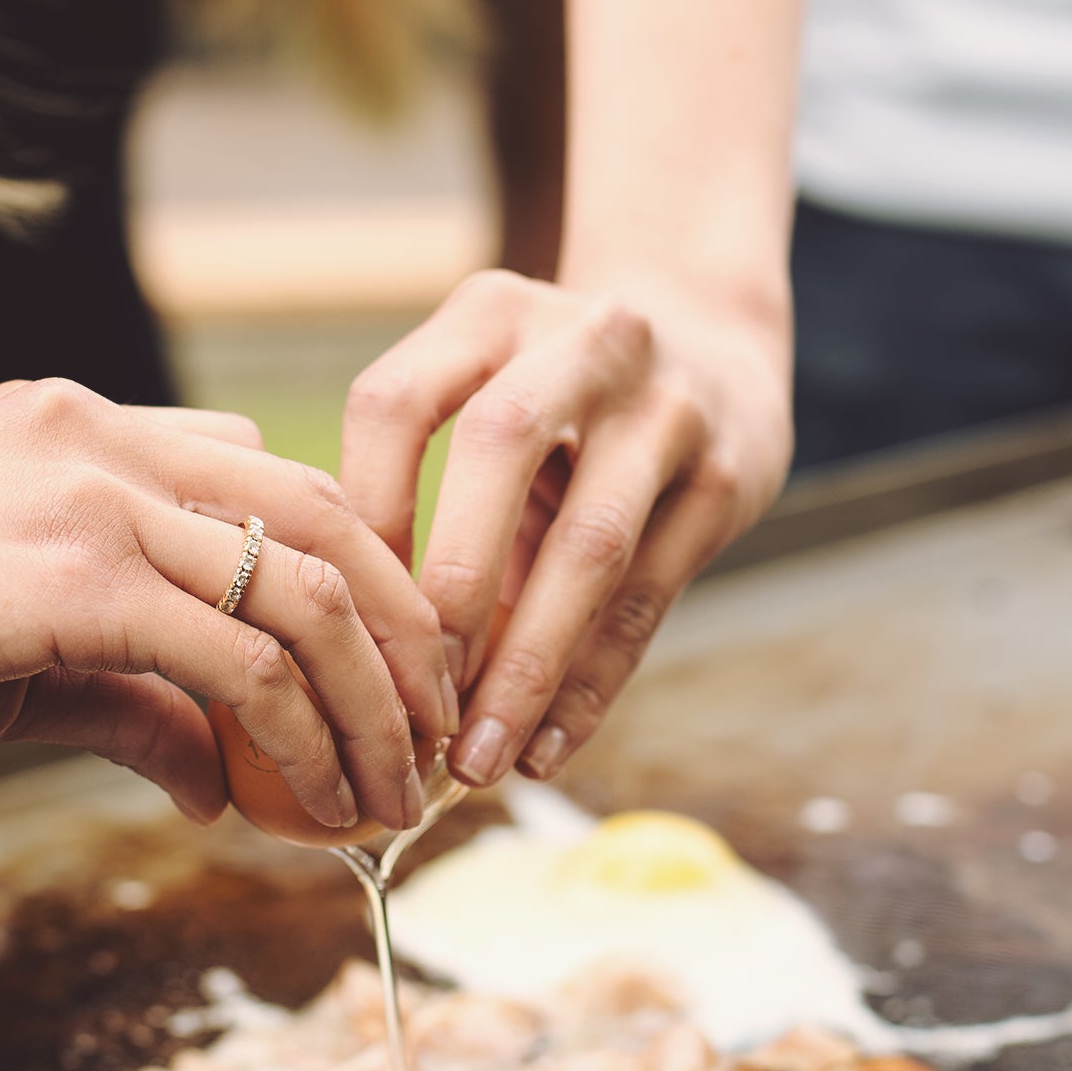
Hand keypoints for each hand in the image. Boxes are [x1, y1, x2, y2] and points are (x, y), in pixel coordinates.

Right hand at [0, 382, 452, 825]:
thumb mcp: (14, 660)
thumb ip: (130, 698)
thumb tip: (221, 782)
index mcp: (90, 428)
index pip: (274, 483)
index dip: (360, 582)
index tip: (395, 682)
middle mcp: (107, 434)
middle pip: (328, 516)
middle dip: (408, 635)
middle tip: (438, 736)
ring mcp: (92, 489)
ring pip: (308, 585)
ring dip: (376, 702)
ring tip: (399, 792)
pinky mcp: (72, 569)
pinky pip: (240, 655)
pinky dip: (302, 736)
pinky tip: (313, 802)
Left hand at [341, 270, 790, 790]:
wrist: (719, 353)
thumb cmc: (561, 405)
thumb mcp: (493, 398)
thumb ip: (431, 495)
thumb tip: (353, 651)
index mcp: (491, 313)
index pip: (398, 401)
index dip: (364, 511)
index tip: (343, 616)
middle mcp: (583, 338)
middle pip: (496, 447)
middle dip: (449, 588)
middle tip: (410, 700)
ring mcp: (666, 403)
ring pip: (589, 542)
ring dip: (527, 664)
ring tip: (479, 757)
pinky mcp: (728, 475)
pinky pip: (647, 599)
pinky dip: (590, 684)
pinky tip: (545, 745)